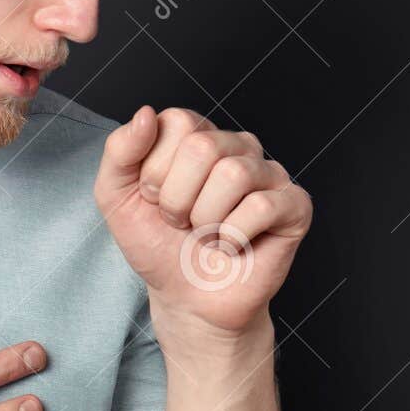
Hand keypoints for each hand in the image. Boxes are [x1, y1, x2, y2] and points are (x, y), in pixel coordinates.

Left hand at [93, 106, 311, 337]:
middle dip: (177, 197)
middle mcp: (236, 146)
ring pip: (233, 174)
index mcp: (196, 134)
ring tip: (206, 233)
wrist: (185, 298)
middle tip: (181, 220)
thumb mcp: (116, 196)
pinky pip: (262, 206)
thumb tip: (146, 112)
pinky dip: (233, 236)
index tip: (154, 198)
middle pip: (203, 146)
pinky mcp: (294, 205)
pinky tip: (231, 245)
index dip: (156, 170)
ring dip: (205, 219)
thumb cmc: (156, 243)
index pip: (177, 122)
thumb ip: (119, 151)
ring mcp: (269, 173)